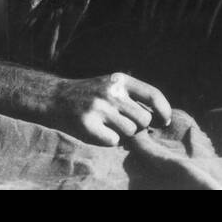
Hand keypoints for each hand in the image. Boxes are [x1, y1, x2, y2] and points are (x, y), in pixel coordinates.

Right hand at [49, 72, 172, 146]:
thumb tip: (162, 117)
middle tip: (125, 123)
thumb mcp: (113, 84)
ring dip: (123, 133)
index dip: (164, 110)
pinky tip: (99, 131)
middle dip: (139, 126)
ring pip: (130, 132)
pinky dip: (109, 140)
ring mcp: (99, 108)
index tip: (165, 121)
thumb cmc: (91, 94)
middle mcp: (111, 92)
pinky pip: (113, 141)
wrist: (56, 97)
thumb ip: (135, 96)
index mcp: (120, 80)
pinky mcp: (88, 124)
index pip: (153, 94)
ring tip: (109, 125)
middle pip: (144, 119)